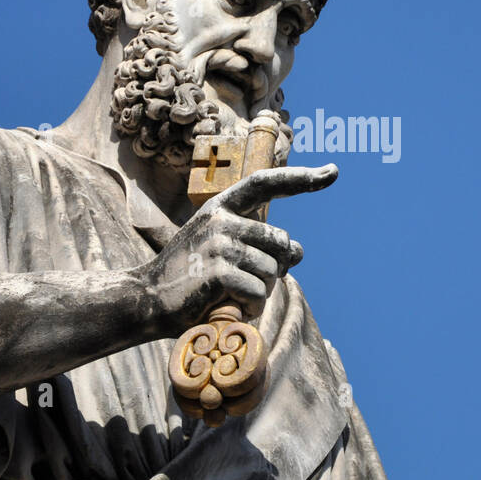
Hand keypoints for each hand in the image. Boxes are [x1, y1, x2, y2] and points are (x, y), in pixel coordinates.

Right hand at [139, 164, 338, 333]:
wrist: (147, 299)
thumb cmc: (191, 276)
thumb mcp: (223, 250)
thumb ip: (259, 245)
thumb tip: (299, 251)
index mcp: (221, 207)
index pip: (266, 183)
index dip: (301, 178)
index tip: (333, 172)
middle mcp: (221, 219)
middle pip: (281, 241)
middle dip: (276, 268)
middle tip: (246, 282)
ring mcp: (218, 244)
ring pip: (272, 270)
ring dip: (261, 291)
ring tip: (231, 294)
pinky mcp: (218, 272)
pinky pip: (257, 291)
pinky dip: (250, 306)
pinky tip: (228, 306)